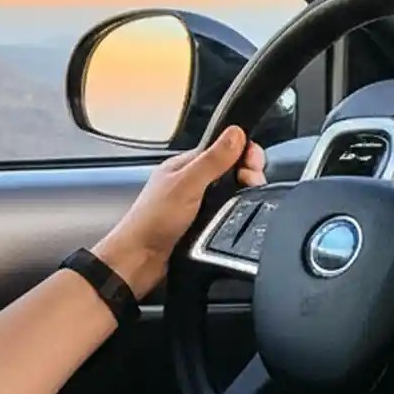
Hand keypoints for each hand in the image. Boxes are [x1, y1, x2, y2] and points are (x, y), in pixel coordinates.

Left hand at [92, 126, 264, 296]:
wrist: (140, 260)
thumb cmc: (152, 221)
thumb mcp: (187, 184)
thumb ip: (213, 159)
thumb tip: (235, 133)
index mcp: (187, 165)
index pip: (224, 148)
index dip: (244, 153)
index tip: (253, 165)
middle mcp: (193, 181)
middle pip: (232, 170)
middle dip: (247, 176)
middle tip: (250, 187)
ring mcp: (199, 202)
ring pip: (233, 192)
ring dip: (242, 197)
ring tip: (244, 204)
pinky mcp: (203, 222)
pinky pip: (228, 212)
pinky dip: (236, 214)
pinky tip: (236, 219)